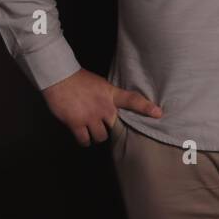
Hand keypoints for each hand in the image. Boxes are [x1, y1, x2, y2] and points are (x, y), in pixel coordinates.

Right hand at [40, 68, 162, 146]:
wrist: (60, 77)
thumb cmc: (79, 80)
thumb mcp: (101, 85)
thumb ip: (109, 97)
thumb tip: (114, 107)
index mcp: (111, 95)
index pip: (133, 100)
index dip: (146, 107)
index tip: (158, 113)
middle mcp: (103, 107)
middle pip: (114, 127)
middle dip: (108, 128)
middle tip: (103, 126)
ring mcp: (90, 116)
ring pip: (100, 137)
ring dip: (96, 136)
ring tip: (92, 131)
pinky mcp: (76, 123)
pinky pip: (84, 140)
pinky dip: (84, 141)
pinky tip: (83, 137)